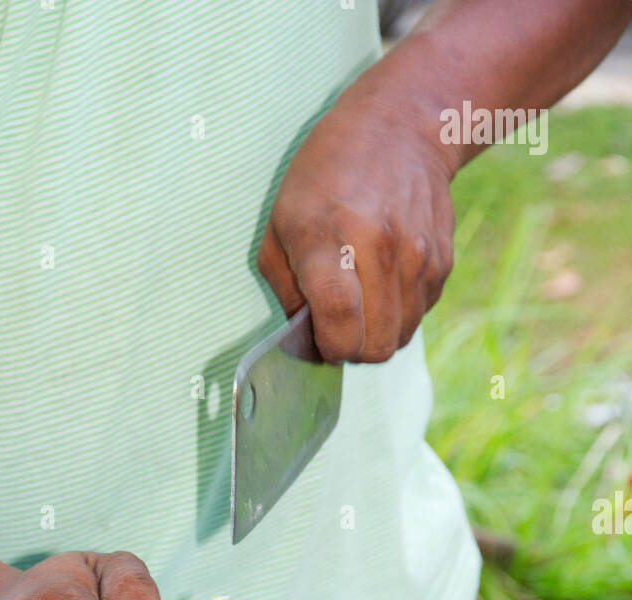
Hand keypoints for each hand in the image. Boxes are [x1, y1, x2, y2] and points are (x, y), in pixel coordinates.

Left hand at [258, 80, 455, 363]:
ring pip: (400, 337)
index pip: (340, 326)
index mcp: (329, 240)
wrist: (399, 126)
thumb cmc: (325, 176)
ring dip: (377, 333)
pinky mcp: (442, 261)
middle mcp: (379, 250)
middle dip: (353, 350)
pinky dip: (399, 312)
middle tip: (339, 327)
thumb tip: (303, 339)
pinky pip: (419, 315)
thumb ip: (285, 288)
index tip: (319, 340)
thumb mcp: (280, 222)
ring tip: (361, 301)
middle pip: (376, 347)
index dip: (328, 348)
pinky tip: (384, 280)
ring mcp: (417, 257)